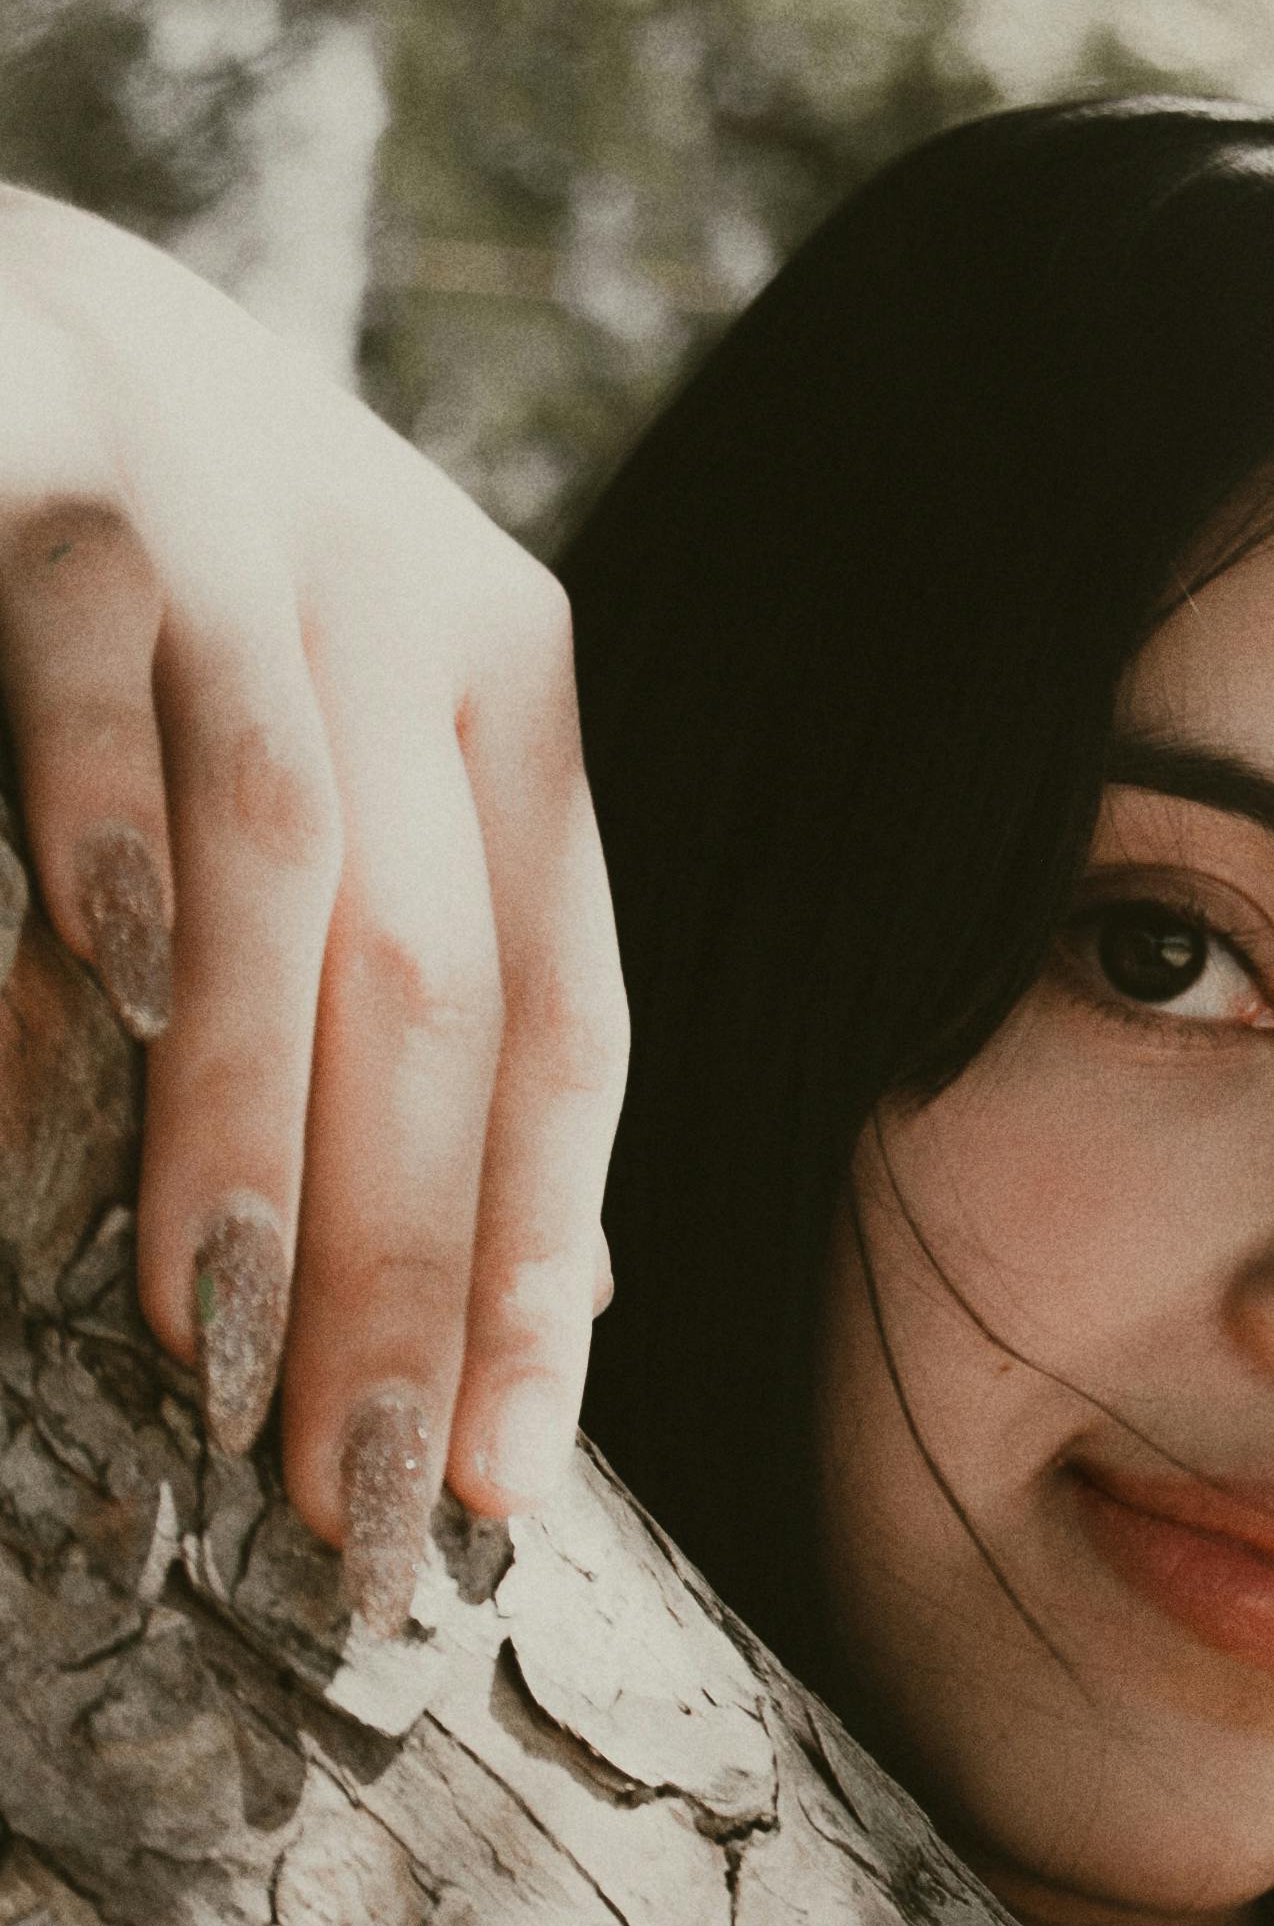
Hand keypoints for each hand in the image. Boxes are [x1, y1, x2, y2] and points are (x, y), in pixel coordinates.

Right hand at [0, 187, 626, 1632]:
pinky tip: (86, 1022)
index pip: (566, 1029)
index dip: (536, 1271)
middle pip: (446, 993)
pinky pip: (96, 679)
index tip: (491, 1491)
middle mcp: (415, 599)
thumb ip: (441, 979)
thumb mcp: (347, 748)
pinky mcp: (54, 428)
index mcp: (514, 693)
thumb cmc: (162, 572)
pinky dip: (91, 850)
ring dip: (250, 1124)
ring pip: (290, 870)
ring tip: (219, 1342)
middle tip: (345, 1497)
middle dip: (398, 1266)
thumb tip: (562, 1291)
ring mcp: (241, 505)